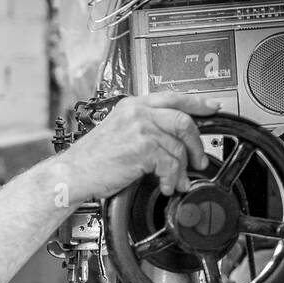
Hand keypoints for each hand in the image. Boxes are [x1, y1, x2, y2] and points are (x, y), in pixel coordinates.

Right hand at [59, 92, 217, 201]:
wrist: (71, 173)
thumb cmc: (90, 159)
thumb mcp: (117, 132)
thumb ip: (142, 129)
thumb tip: (169, 141)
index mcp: (133, 105)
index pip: (172, 97)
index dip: (197, 103)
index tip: (212, 108)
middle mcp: (138, 112)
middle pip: (183, 121)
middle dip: (196, 144)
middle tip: (198, 160)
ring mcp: (140, 129)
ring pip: (178, 147)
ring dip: (182, 169)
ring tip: (176, 181)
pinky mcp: (142, 148)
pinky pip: (169, 164)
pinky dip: (171, 178)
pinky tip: (164, 185)